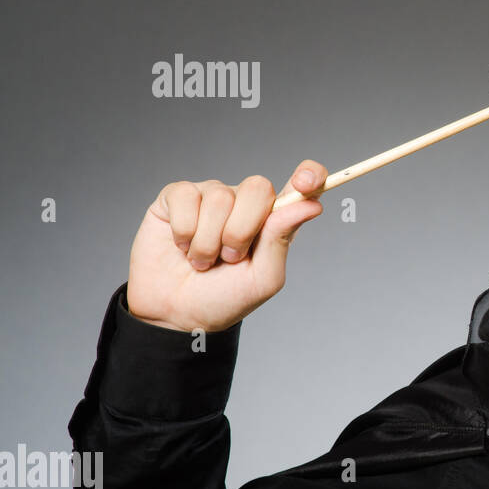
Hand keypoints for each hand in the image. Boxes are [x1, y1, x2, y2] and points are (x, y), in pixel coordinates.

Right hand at [124, 160, 327, 332]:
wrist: (177, 314)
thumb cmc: (225, 297)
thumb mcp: (263, 277)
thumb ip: (282, 238)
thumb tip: (311, 205)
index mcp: (274, 219)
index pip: (303, 183)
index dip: (310, 174)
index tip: (304, 182)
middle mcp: (246, 202)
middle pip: (258, 187)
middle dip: (242, 230)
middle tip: (230, 257)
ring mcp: (212, 195)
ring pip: (218, 197)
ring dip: (208, 241)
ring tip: (203, 260)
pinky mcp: (178, 196)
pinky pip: (186, 196)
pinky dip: (184, 230)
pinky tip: (182, 245)